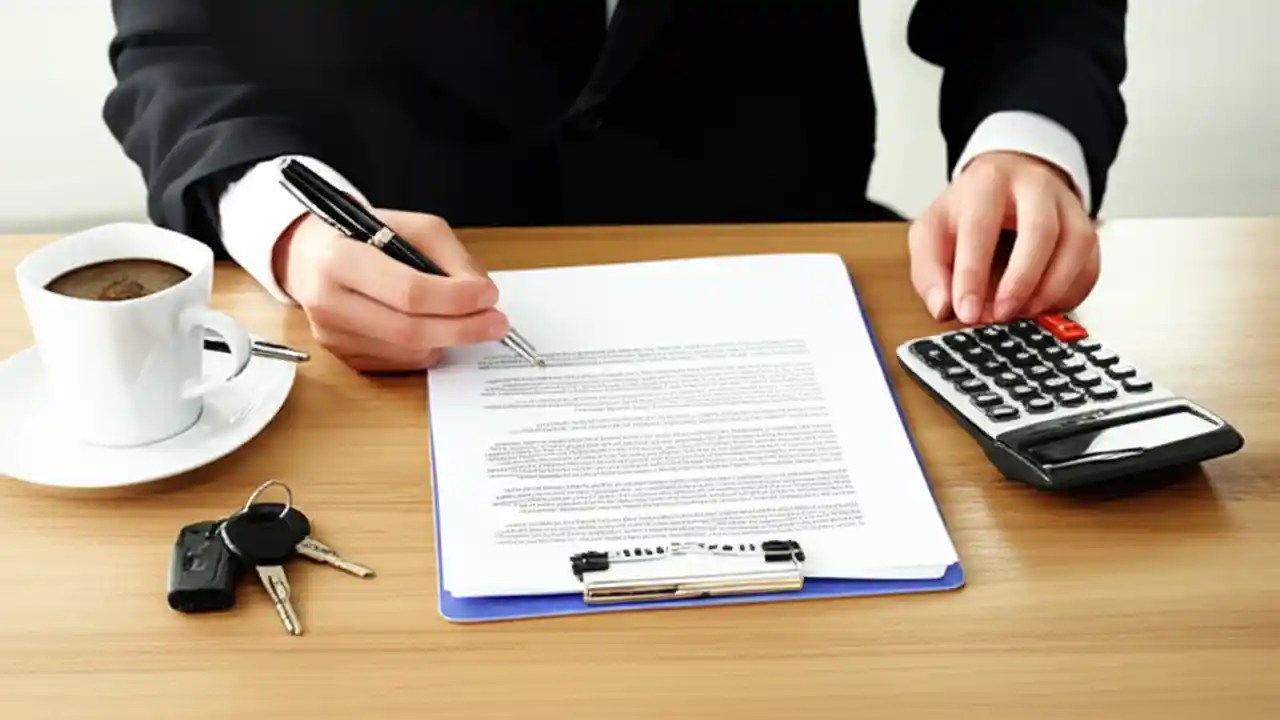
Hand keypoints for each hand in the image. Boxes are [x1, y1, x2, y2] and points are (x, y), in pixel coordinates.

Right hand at [272, 209, 507, 371]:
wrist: (311, 255)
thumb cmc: (365, 236)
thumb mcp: (411, 227)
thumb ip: (450, 258)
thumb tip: (482, 294)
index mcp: (340, 259)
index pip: (407, 291)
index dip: (455, 298)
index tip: (489, 296)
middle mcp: (328, 302)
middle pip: (409, 330)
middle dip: (463, 328)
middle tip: (497, 323)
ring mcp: (333, 335)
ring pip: (408, 351)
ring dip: (449, 339)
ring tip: (470, 321)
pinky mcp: (342, 356)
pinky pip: (399, 362)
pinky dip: (428, 349)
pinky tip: (435, 329)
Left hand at [908, 151, 1100, 324]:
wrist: (1008, 181)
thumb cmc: (968, 210)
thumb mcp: (932, 231)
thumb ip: (930, 270)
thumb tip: (944, 307)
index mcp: (987, 183)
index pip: (980, 227)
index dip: (972, 273)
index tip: (966, 310)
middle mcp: (1034, 187)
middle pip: (1040, 231)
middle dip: (1020, 281)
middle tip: (1001, 315)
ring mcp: (1067, 205)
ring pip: (1076, 245)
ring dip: (1051, 290)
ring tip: (1023, 314)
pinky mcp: (1086, 227)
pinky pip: (1091, 263)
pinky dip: (1070, 293)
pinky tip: (1045, 307)